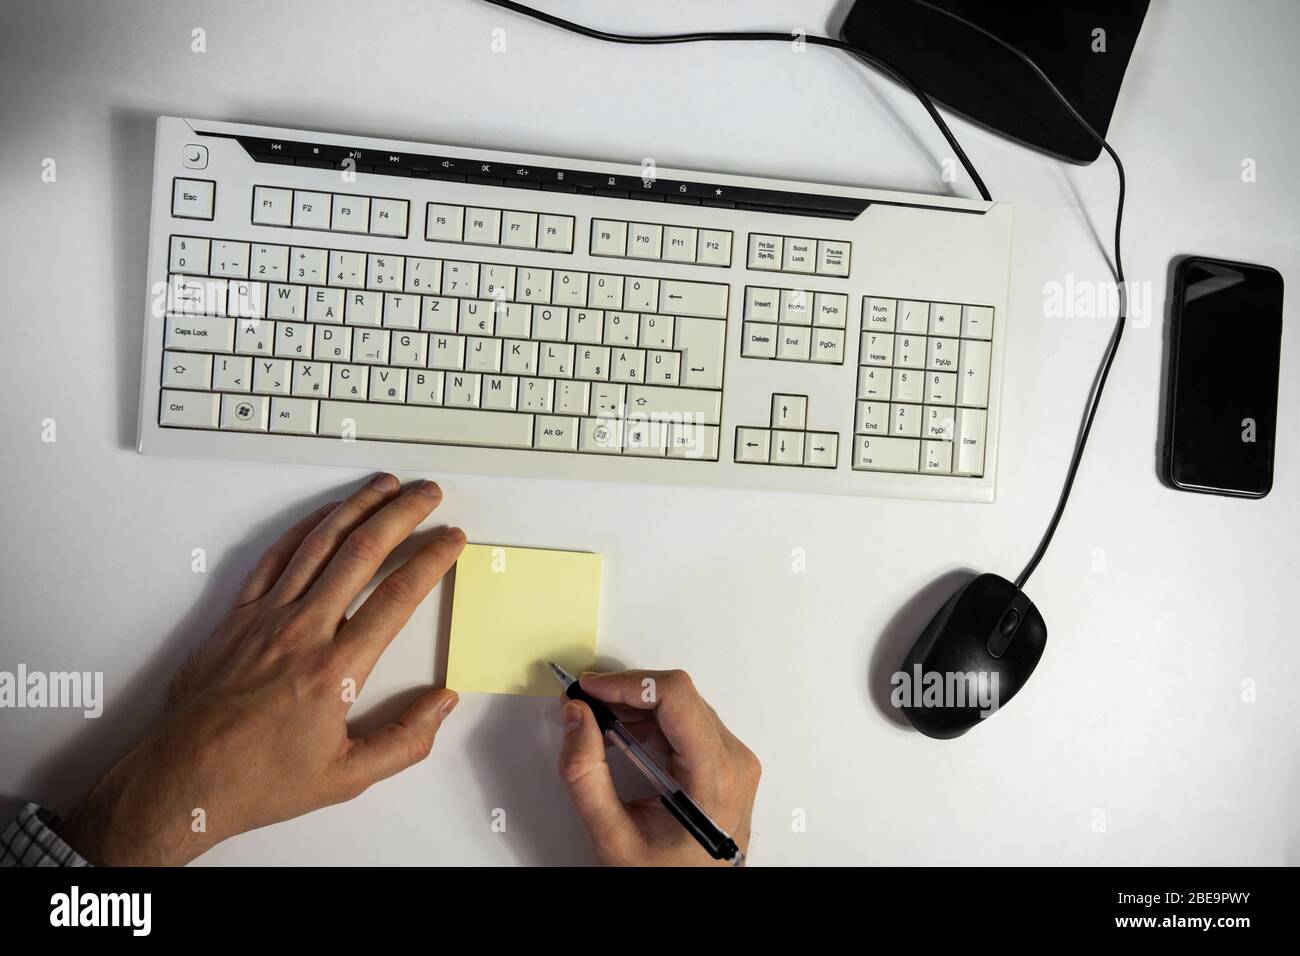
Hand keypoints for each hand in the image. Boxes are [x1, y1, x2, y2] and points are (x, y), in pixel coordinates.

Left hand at [58, 474, 465, 864]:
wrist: (181, 780)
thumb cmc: (259, 781)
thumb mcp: (347, 777)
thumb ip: (405, 740)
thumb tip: (443, 703)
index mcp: (335, 671)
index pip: (397, 596)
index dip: (431, 559)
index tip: (451, 540)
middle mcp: (302, 633)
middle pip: (362, 553)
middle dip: (402, 515)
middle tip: (428, 495)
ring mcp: (266, 618)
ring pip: (319, 544)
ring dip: (358, 507)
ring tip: (386, 486)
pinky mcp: (236, 616)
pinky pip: (275, 557)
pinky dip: (306, 528)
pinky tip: (327, 515)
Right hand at [557, 669, 760, 865]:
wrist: (699, 898)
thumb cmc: (666, 878)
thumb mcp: (612, 838)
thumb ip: (586, 775)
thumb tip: (577, 718)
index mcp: (714, 778)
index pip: (677, 698)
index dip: (628, 684)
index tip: (592, 688)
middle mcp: (734, 761)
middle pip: (677, 697)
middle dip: (625, 695)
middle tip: (584, 706)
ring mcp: (735, 760)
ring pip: (681, 705)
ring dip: (636, 708)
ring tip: (599, 725)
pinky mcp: (727, 760)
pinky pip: (687, 722)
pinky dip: (651, 722)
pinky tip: (624, 737)